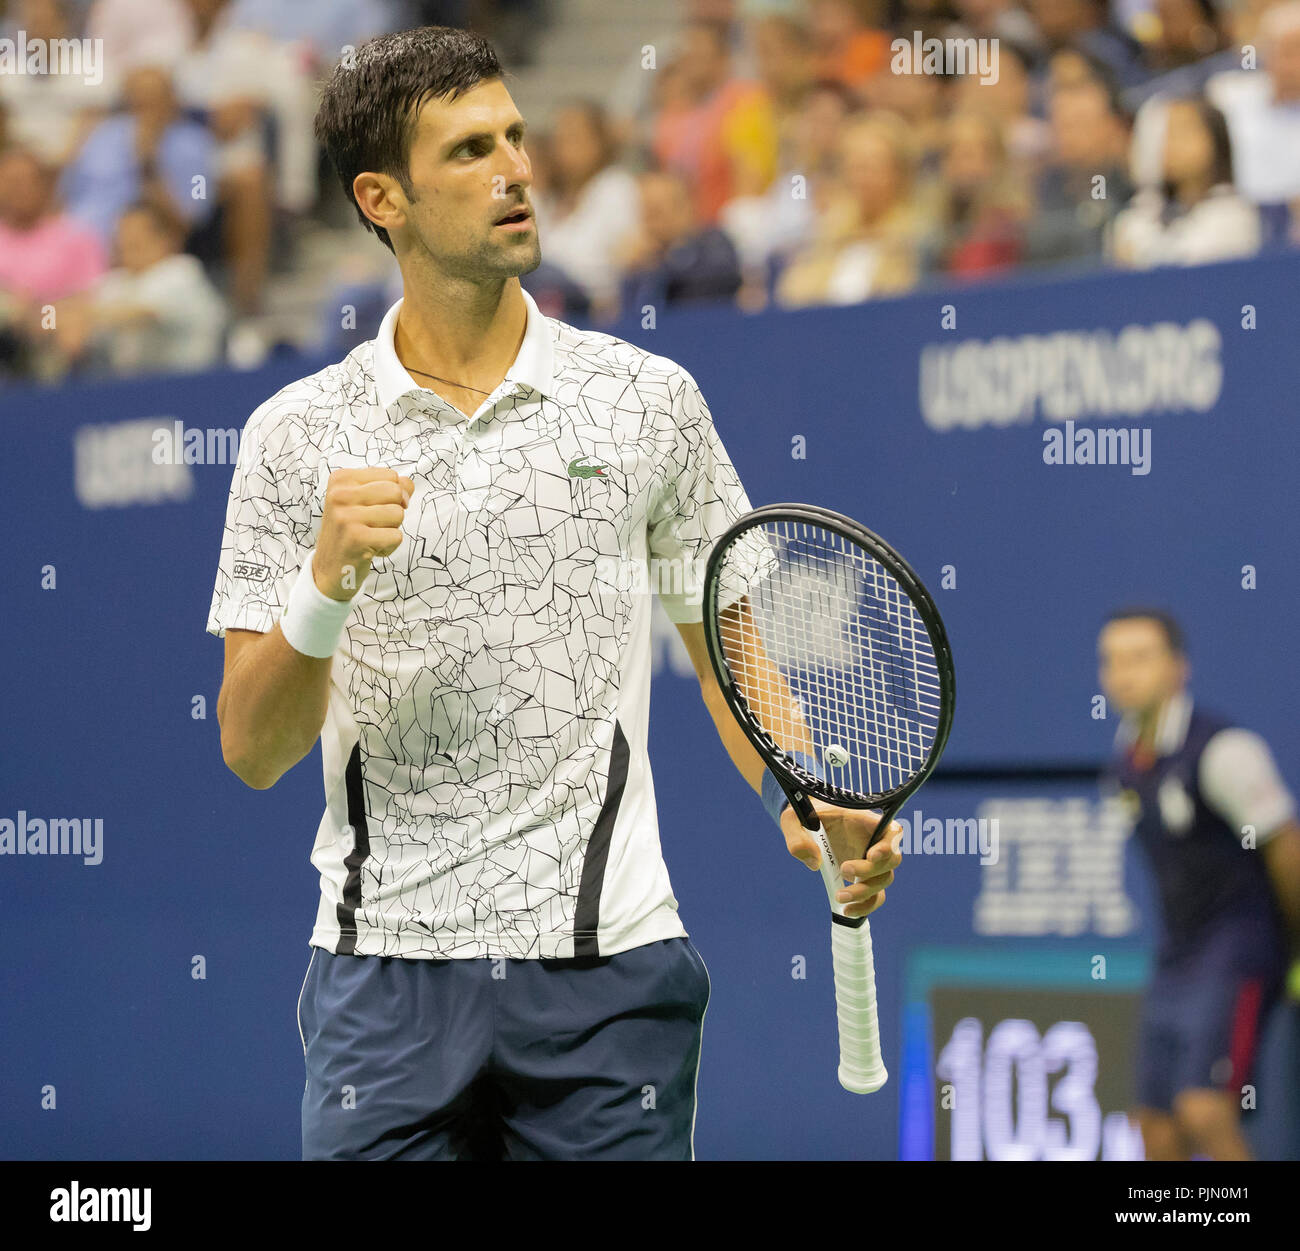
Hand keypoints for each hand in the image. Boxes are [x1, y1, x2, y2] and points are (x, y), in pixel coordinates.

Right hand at [313, 467, 414, 600]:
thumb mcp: (364, 502)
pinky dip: (389, 547)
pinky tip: (370, 549)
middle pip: (396, 491)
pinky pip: (396, 536)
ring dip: (391, 530)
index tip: (373, 509)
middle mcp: (340, 495)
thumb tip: (407, 483)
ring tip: (371, 536)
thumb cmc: (350, 532)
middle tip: (374, 525)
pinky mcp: (357, 538)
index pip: (390, 476)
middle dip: (394, 511)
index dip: (393, 494)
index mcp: (341, 479)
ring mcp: (346, 516)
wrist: (329, 568)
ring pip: (398, 514)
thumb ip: (389, 487)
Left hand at [780, 801, 901, 919]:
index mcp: (862, 820)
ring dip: (865, 892)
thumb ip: (797, 837)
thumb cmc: (805, 816)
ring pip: (884, 880)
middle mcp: (872, 841)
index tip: (871, 855)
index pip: (890, 830)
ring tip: (840, 897)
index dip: (888, 844)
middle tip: (843, 871)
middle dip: (869, 871)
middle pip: (891, 859)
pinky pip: (875, 895)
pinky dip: (865, 906)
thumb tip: (814, 863)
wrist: (808, 824)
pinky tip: (847, 910)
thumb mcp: (792, 819)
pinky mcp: (864, 877)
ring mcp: (870, 861)